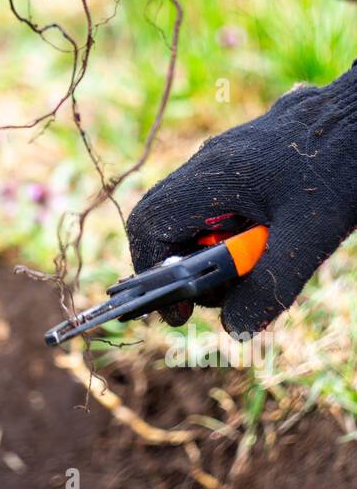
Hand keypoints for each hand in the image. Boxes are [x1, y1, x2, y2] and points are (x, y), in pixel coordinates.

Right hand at [126, 67, 356, 335]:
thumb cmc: (341, 167)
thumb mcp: (308, 237)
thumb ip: (268, 285)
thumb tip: (233, 328)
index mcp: (211, 176)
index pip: (150, 225)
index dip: (152, 272)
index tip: (181, 308)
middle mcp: (208, 163)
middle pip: (164, 223)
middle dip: (188, 266)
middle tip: (230, 288)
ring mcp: (224, 159)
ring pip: (193, 215)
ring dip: (216, 249)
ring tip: (263, 254)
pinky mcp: (244, 162)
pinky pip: (219, 204)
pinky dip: (233, 231)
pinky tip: (274, 233)